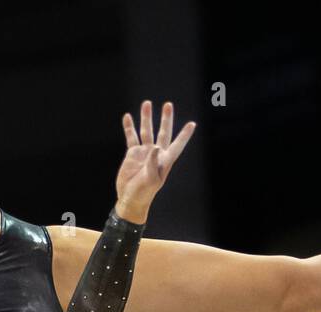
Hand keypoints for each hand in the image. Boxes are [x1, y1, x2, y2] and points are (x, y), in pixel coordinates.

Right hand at [114, 101, 194, 223]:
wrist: (130, 198)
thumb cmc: (143, 192)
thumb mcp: (150, 179)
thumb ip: (152, 162)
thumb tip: (154, 146)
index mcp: (165, 160)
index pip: (177, 144)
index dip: (184, 135)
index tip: (192, 124)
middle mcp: (156, 153)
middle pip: (163, 132)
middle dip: (166, 119)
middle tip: (168, 105)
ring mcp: (144, 152)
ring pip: (146, 131)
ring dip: (146, 118)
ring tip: (146, 103)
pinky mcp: (132, 154)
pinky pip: (131, 137)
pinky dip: (129, 127)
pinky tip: (128, 117)